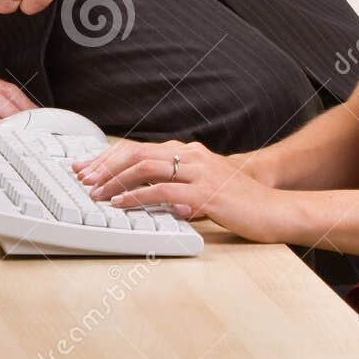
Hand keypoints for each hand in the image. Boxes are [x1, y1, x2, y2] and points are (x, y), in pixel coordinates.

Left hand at [74, 138, 290, 243]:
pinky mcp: (205, 192)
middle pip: (138, 152)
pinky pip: (163, 190)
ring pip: (146, 167)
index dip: (110, 157)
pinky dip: (137, 196)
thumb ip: (176, 187)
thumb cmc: (240, 203)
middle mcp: (192, 155)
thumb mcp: (202, 188)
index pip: (140, 148)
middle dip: (105, 165)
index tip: (86, 167)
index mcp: (189, 152)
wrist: (274, 209)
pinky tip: (122, 204)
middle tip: (83, 178)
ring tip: (97, 193)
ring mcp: (199, 172)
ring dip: (116, 180)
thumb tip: (142, 195)